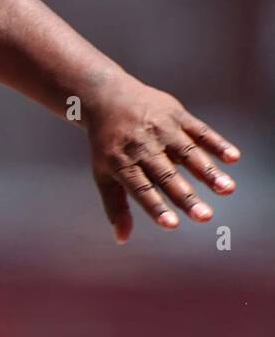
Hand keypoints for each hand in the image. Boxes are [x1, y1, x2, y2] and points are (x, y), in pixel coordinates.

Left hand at [84, 75, 238, 242]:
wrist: (106, 96)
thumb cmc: (108, 145)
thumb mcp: (104, 173)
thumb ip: (116, 206)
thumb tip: (121, 239)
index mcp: (121, 162)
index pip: (140, 188)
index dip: (156, 206)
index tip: (172, 225)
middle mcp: (140, 145)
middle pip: (165, 175)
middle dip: (185, 196)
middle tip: (205, 217)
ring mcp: (159, 128)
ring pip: (187, 152)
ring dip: (207, 171)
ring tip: (227, 189)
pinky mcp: (175, 114)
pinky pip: (198, 130)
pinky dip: (216, 142)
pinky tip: (233, 157)